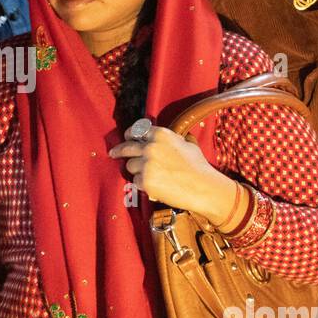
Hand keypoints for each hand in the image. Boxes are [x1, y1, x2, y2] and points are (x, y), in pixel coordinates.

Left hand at [109, 121, 233, 218]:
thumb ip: (172, 139)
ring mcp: (146, 163)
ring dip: (137, 171)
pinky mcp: (145, 180)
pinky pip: (136, 181)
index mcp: (161, 134)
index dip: (130, 134)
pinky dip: (143, 184)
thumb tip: (165, 138)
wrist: (204, 187)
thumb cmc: (198, 167)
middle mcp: (151, 146)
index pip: (138, 130)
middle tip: (113, 153)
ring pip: (130, 166)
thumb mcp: (187, 144)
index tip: (126, 137)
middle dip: (118, 150)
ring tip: (153, 176)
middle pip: (127, 147)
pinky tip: (156, 186)